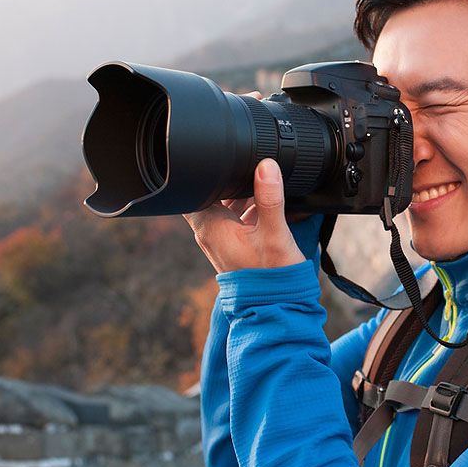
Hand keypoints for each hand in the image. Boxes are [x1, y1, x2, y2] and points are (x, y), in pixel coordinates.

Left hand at [183, 158, 305, 273]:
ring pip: (223, 206)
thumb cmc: (271, 276)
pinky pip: (235, 220)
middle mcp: (209, 233)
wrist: (276, 306)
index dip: (203, 172)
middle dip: (228, 181)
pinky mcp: (234, 246)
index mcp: (209, 227)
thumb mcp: (273, 233)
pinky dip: (248, 210)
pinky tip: (268, 207)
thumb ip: (270, 198)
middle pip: (209, 194)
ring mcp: (221, 240)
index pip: (191, 190)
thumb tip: (266, 166)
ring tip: (263, 189)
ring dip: (241, 196)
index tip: (222, 159)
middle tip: (250, 171)